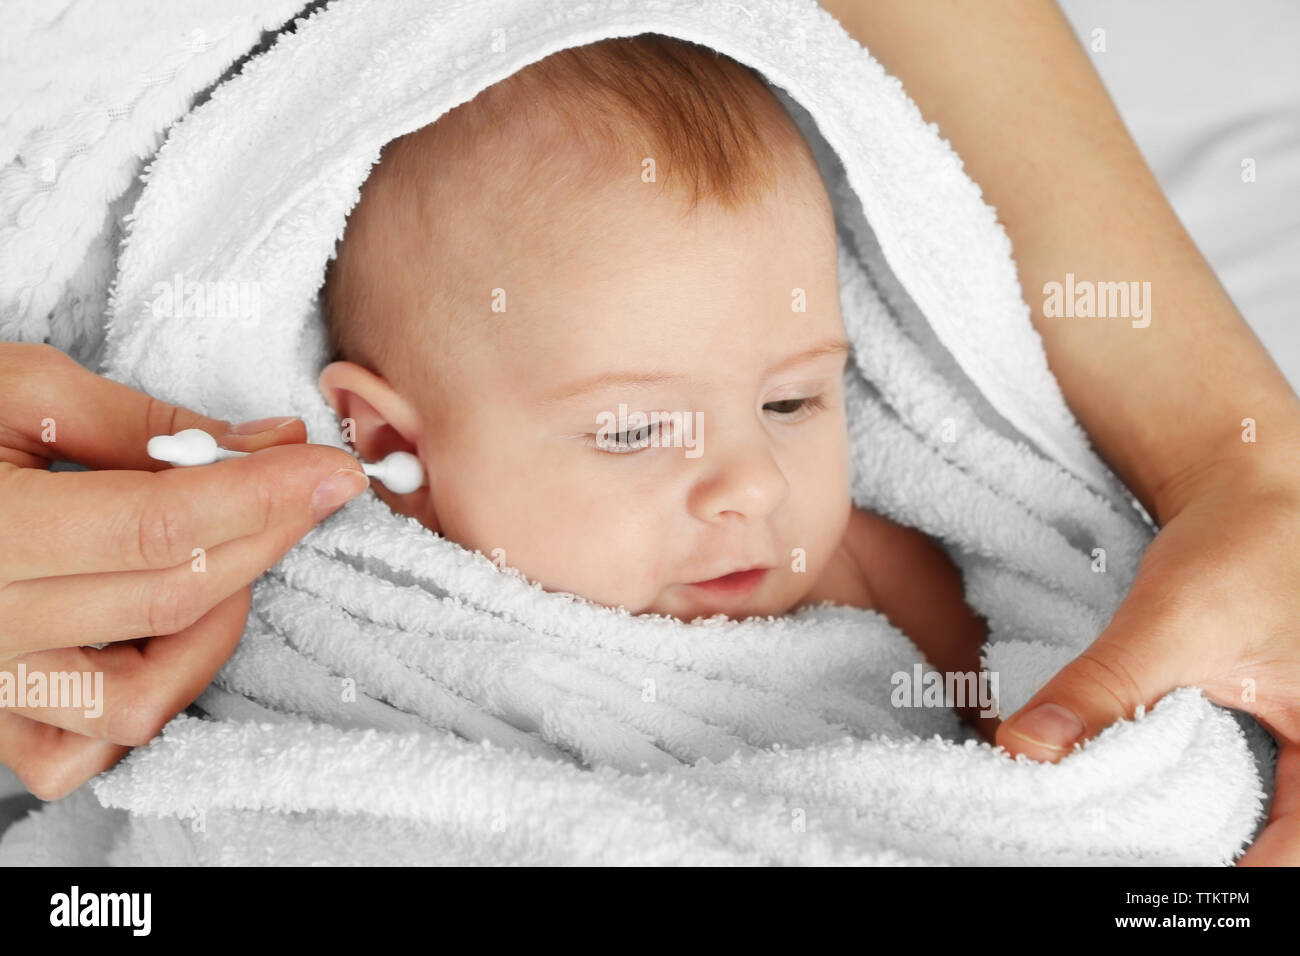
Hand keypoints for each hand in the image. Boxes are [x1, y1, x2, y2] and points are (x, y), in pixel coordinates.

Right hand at [0, 343, 368, 799]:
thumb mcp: (20, 392)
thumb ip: (147, 426)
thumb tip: (267, 446)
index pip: (161, 526)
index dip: (263, 496)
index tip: (331, 470)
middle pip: (172, 597)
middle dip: (268, 538)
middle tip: (313, 490)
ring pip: (138, 699)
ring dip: (213, 629)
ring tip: (228, 558)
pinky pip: (80, 754)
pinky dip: (143, 703)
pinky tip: (162, 635)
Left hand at [996, 452, 1299, 864]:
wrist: (1252, 492)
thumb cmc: (1238, 547)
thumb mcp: (1171, 622)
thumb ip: (1102, 687)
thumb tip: (1024, 748)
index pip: (1294, 854)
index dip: (1239, 880)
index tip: (1158, 886)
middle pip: (1285, 845)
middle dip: (1214, 865)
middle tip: (1136, 872)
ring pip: (1269, 821)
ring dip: (1210, 838)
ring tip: (1135, 852)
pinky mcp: (1281, 728)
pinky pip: (1253, 788)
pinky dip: (1200, 802)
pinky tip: (1145, 809)